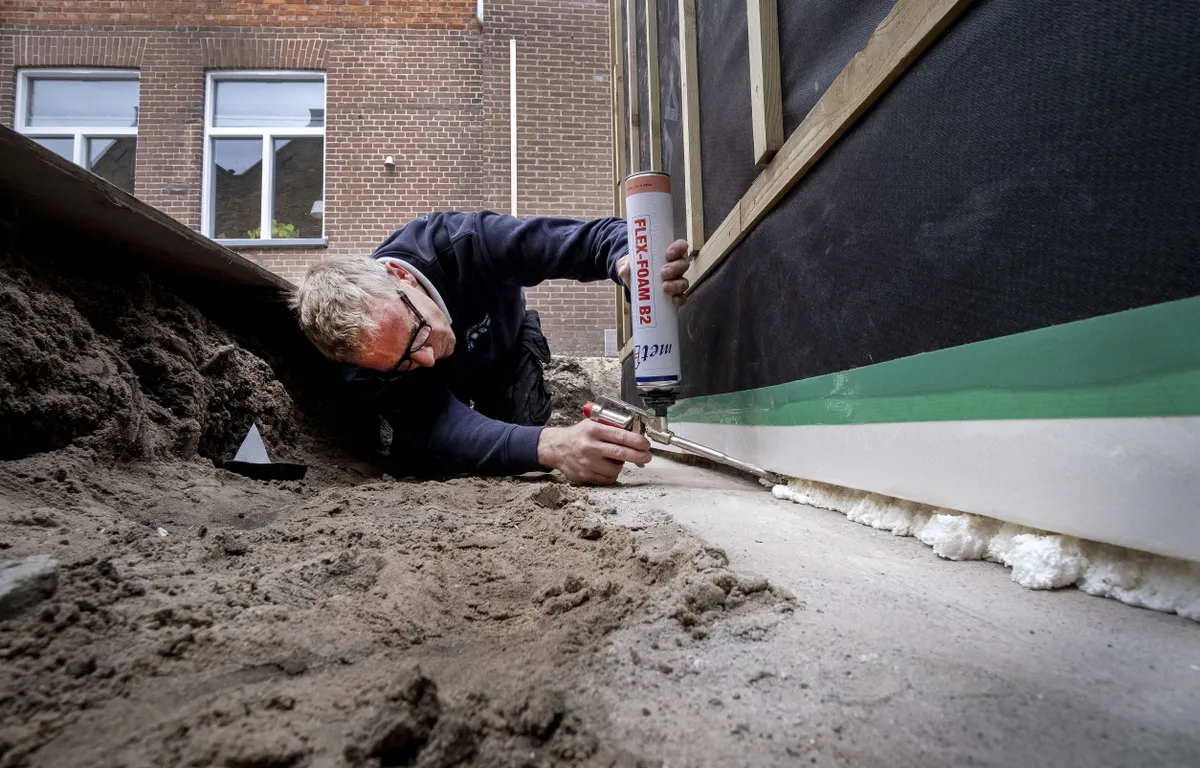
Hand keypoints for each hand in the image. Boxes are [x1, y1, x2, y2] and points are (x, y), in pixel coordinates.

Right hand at [537, 420, 652, 484]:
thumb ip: (610, 429)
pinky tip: (607, 468)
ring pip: (615, 469)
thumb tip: (634, 436)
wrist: (556, 448)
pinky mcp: (585, 475)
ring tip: (617, 460)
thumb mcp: (592, 424)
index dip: (637, 441)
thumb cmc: (578, 435)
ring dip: (621, 465)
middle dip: (638, 456)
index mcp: (593, 430)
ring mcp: (587, 463)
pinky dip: (611, 474)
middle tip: (646, 456)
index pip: (620, 436)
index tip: (646, 444)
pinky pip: (607, 479)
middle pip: (620, 453)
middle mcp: (590, 446)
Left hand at [617, 238, 691, 307]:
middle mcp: (675, 266)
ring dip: (677, 285)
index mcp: (668, 253)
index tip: (668, 254)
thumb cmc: (635, 266)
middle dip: (675, 268)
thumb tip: (623, 271)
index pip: (680, 246)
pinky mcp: (673, 294)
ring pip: (684, 281)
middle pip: (683, 264)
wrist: (632, 281)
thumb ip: (624, 265)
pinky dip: (680, 299)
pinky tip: (673, 300)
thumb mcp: (628, 262)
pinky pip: (682, 297)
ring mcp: (676, 281)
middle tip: (663, 272)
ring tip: (665, 287)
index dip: (678, 248)